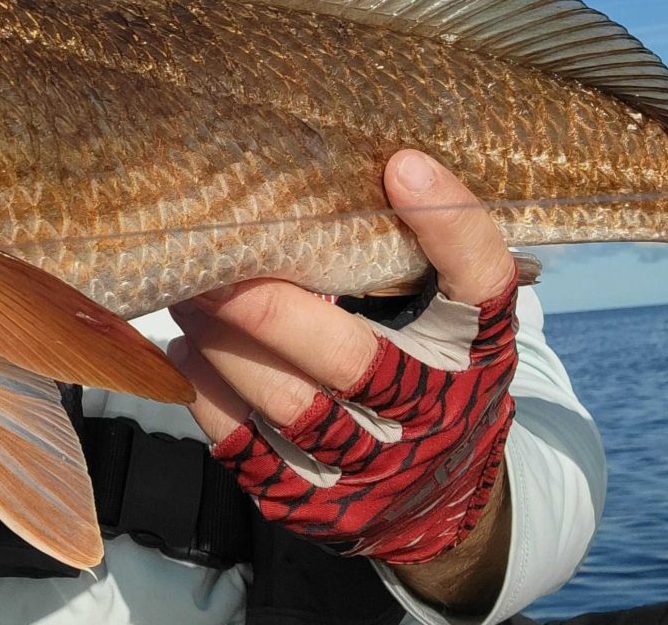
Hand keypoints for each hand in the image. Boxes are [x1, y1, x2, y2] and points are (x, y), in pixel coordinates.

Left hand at [168, 150, 519, 574]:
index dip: (446, 224)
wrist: (444, 505)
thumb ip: (428, 251)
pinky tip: (186, 354)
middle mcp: (437, 412)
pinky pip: (253, 452)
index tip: (401, 166)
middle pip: (350, 357)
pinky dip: (211, 398)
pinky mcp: (320, 507)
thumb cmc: (437, 374)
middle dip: (268, 305)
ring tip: (186, 294)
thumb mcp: (456, 317)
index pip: (481, 282)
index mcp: (478, 350)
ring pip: (289, 405)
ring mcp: (377, 470)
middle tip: (211, 254)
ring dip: (226, 345)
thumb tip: (373, 162)